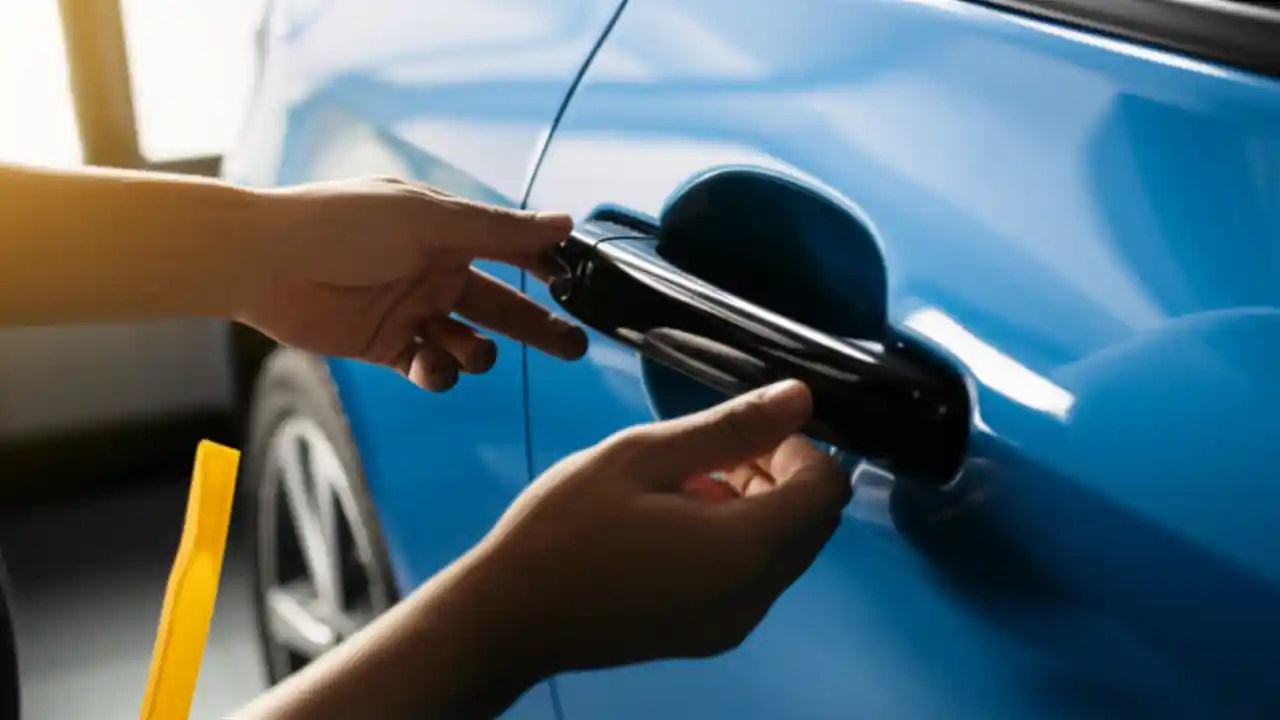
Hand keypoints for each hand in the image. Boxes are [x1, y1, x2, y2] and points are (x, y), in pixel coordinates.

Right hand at [233, 380, 850, 719]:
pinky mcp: (710, 635)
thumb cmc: (565, 526)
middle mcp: (754, 596)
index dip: (799, 447)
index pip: (827, 488)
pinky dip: (735, 540)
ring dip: (755, 506)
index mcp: (744, 550)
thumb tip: (800, 397)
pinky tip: (674, 521)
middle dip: (780, 474)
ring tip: (682, 482)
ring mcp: (734, 623)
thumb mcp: (642, 456)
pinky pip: (753, 577)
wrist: (509, 617)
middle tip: (709, 450)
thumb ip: (730, 428)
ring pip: (784, 550)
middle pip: (812, 523)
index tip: (743, 432)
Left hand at [238, 177, 586, 390]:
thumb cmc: (343, 225)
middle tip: (575, 347)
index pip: (513, 249)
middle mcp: (436, 270)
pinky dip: (437, 373)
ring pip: (469, 343)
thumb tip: (566, 223)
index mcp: (448, 231)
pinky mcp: (387, 346)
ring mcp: (413, 310)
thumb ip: (500, 230)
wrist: (265, 261)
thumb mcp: (430, 220)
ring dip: (477, 353)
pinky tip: (430, 365)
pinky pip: (430, 368)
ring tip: (469, 352)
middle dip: (538, 328)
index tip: (583, 288)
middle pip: (502, 306)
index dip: (548, 268)